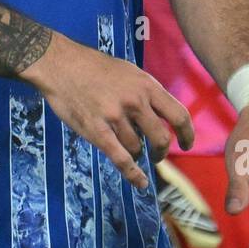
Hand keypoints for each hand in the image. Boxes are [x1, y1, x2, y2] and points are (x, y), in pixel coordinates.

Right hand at [21, 32, 193, 188]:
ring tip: (128, 149)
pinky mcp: (97, 130)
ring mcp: (116, 117)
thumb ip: (146, 92)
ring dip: (136, 153)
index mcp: (146, 85)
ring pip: (137, 148)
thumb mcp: (129, 72)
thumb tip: (160, 114)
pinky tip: (140, 183)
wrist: (60, 64)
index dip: (187, 134)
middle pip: (161, 138)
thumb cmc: (93, 66)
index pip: (179, 115)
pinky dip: (133, 174)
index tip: (187, 144)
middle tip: (157, 155)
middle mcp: (135, 102)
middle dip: (161, 151)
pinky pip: (121, 159)